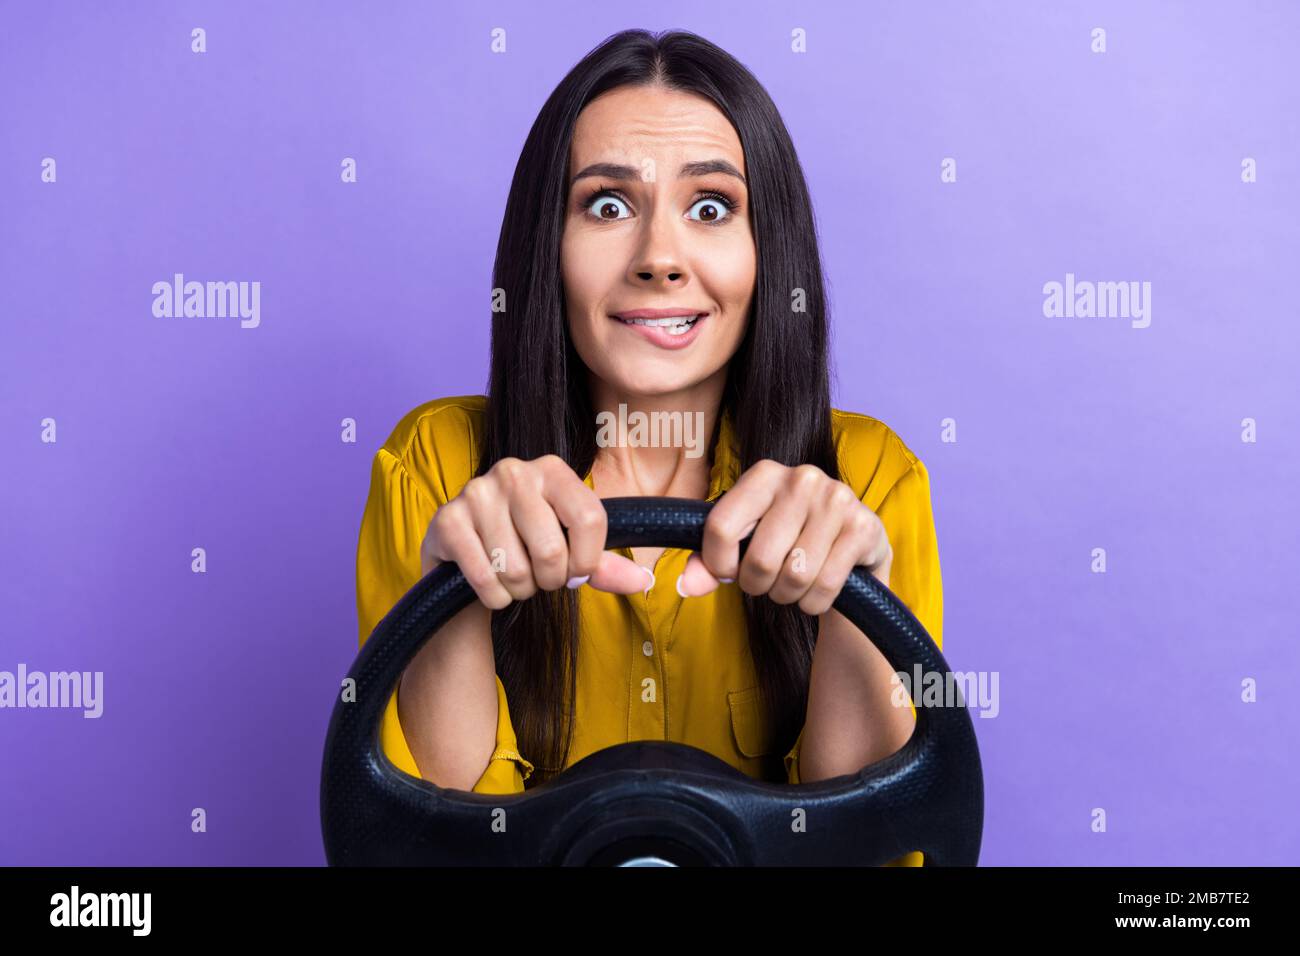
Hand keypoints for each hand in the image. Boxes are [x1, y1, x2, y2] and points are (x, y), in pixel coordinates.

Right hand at [420, 455, 652, 608]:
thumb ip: (605, 566)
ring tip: (513, 577)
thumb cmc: (526, 549)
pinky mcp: (447, 520)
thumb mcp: (570, 551)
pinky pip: (485, 579)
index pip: (591, 520)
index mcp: (552, 469)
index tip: (576, 572)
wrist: (463, 557)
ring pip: (517, 570)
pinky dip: (494, 597)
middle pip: (553, 551)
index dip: (587, 561)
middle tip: (539, 577)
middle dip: (550, 581)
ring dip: (520, 591)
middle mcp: (514, 471)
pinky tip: (490, 584)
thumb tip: (642, 581)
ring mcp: (477, 491)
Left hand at [677, 461, 891, 614]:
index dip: (717, 564)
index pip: (720, 526)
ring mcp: (837, 499)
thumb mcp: (744, 544)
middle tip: (766, 582)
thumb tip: (687, 586)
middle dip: (757, 585)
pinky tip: (816, 591)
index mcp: (764, 474)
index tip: (729, 573)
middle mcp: (802, 478)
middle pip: (759, 559)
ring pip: (794, 576)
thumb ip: (708, 564)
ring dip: (787, 596)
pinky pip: (825, 586)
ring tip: (791, 586)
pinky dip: (814, 602)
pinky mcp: (864, 527)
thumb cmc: (787, 542)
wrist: (853, 548)